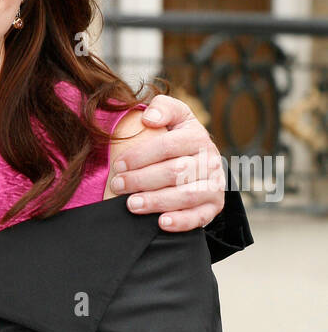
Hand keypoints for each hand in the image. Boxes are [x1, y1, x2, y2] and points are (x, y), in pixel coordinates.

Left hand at [108, 95, 225, 231]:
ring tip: (131, 204)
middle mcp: (211, 161)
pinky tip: (161, 223)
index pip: (169, 145)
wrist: (197, 165)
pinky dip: (181, 221)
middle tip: (117, 185)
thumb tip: (149, 118)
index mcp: (198, 137)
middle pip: (175, 171)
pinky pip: (200, 217)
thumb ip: (163, 108)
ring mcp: (214, 185)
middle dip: (142, 179)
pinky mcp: (213, 207)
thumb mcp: (173, 118)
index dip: (141, 155)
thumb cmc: (176, 141)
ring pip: (187, 195)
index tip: (118, 164)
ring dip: (157, 201)